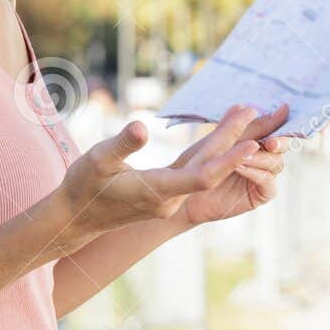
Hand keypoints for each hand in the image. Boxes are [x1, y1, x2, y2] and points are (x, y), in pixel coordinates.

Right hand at [47, 103, 265, 253]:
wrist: (76, 217)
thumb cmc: (83, 186)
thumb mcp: (96, 160)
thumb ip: (122, 144)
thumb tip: (142, 126)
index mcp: (155, 190)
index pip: (201, 176)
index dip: (228, 161)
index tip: (251, 144)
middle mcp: (169, 199)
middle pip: (209, 169)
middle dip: (233, 141)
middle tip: (252, 112)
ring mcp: (169, 200)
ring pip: (204, 171)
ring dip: (225, 147)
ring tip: (242, 118)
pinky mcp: (166, 197)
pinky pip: (195, 174)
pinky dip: (210, 155)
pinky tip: (217, 140)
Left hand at [180, 102, 289, 225]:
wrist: (184, 192)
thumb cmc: (196, 165)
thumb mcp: (214, 142)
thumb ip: (231, 126)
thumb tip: (244, 105)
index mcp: (252, 141)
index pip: (271, 128)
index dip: (278, 120)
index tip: (284, 109)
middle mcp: (261, 157)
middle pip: (281, 146)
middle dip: (280, 141)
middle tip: (271, 142)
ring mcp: (262, 176)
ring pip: (276, 162)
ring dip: (260, 158)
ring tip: (241, 157)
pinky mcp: (260, 194)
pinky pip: (268, 182)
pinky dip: (257, 173)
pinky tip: (240, 168)